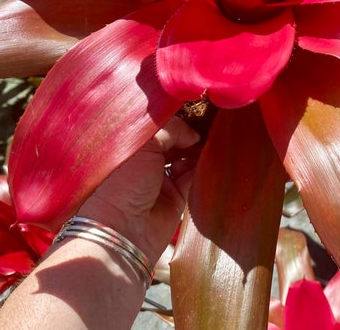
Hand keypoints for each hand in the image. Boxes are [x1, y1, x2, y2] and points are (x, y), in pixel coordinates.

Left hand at [76, 117, 199, 263]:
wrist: (125, 230)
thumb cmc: (126, 182)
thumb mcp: (146, 145)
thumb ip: (171, 130)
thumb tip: (193, 134)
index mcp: (129, 146)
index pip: (156, 126)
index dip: (173, 117)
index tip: (193, 108)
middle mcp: (144, 161)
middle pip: (172, 140)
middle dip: (188, 132)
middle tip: (208, 121)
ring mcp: (161, 179)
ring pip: (185, 157)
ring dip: (197, 148)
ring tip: (214, 136)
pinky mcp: (177, 196)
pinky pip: (192, 176)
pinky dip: (202, 166)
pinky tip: (212, 155)